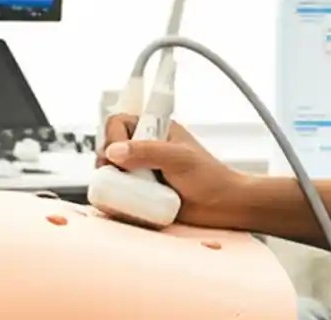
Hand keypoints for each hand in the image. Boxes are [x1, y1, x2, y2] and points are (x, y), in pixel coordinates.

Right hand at [98, 113, 250, 227]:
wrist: (224, 208)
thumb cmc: (210, 178)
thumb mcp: (178, 159)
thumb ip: (147, 151)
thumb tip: (114, 152)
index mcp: (155, 130)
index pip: (119, 123)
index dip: (112, 137)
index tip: (116, 154)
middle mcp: (145, 149)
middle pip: (109, 148)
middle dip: (106, 162)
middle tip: (115, 176)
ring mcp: (142, 172)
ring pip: (110, 172)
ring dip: (109, 182)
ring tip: (121, 192)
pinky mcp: (141, 194)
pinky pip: (117, 193)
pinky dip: (114, 198)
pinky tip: (121, 205)